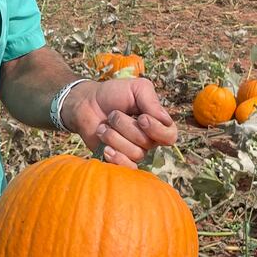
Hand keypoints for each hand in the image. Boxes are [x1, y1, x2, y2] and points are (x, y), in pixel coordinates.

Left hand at [62, 78, 177, 167]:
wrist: (86, 103)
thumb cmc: (113, 94)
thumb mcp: (136, 88)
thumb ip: (152, 100)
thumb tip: (165, 120)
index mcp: (156, 123)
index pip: (170, 136)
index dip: (156, 129)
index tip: (141, 118)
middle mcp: (148, 140)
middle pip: (148, 143)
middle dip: (126, 126)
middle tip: (113, 115)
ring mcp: (133, 151)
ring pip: (135, 154)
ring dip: (114, 137)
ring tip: (103, 127)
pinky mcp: (118, 159)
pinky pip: (127, 168)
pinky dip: (116, 157)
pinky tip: (106, 148)